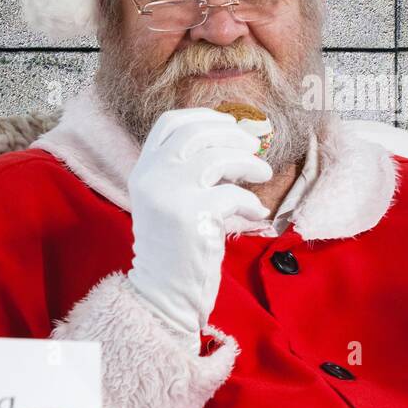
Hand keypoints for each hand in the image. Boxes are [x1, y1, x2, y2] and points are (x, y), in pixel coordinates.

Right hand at [125, 108, 272, 336]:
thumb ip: (187, 171)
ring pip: (218, 157)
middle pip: (196, 133)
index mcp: (144, 169)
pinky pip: (234, 194)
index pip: (170, 123)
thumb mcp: (169, 200)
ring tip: (264, 173)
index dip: (203, 116)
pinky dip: (252, 202)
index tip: (229, 123)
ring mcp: (169, 194)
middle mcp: (152, 176)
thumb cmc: (176, 246)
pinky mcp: (192, 215)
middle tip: (254, 146)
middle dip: (232, 134)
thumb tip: (232, 141)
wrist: (163, 291)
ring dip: (249, 163)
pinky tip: (257, 214)